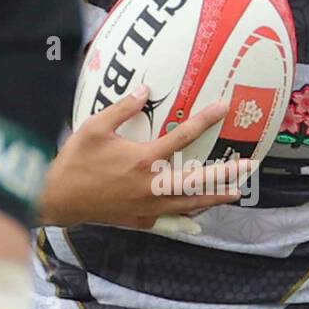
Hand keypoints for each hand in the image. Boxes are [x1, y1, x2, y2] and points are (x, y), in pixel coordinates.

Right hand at [38, 86, 252, 230]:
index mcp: (143, 159)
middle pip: (198, 180)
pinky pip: (174, 217)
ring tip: (236, 192)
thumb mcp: (95, 127)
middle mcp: (152, 185)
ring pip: (191, 203)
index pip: (183, 136)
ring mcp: (148, 205)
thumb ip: (123, 108)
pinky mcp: (142, 220)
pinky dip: (191, 214)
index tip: (224, 108)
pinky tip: (203, 211)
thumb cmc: (75, 161)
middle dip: (226, 172)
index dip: (206, 120)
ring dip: (215, 196)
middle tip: (249, 166)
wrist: (58, 199)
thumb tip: (146, 89)